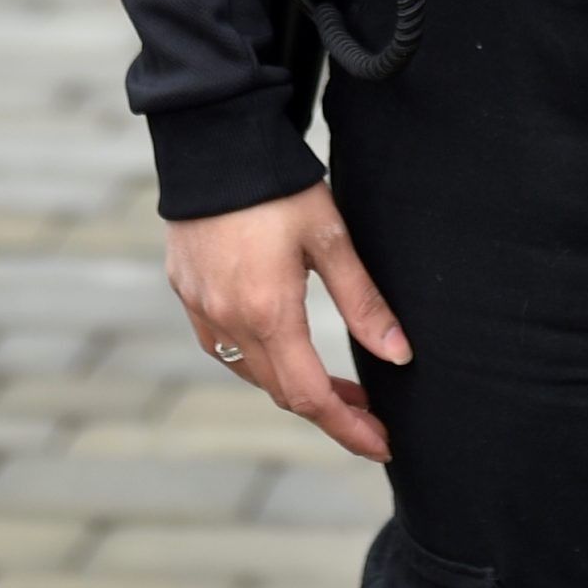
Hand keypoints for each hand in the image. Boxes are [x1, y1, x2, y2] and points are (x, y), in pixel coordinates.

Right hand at [165, 181, 407, 461]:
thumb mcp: (331, 237)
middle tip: (370, 414)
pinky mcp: (186, 294)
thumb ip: (363, 301)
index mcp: (267, 314)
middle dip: (329, 410)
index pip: (312, 396)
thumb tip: (400, 355)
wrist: (214, 143)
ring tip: (338, 386)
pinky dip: (261, 359)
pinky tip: (285, 345)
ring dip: (294, 385)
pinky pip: (224, 346)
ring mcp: (200, 311)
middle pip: (282, 391)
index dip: (349, 428)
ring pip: (252, 372)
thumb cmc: (279, 186)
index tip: (383, 444)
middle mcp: (227, 324)